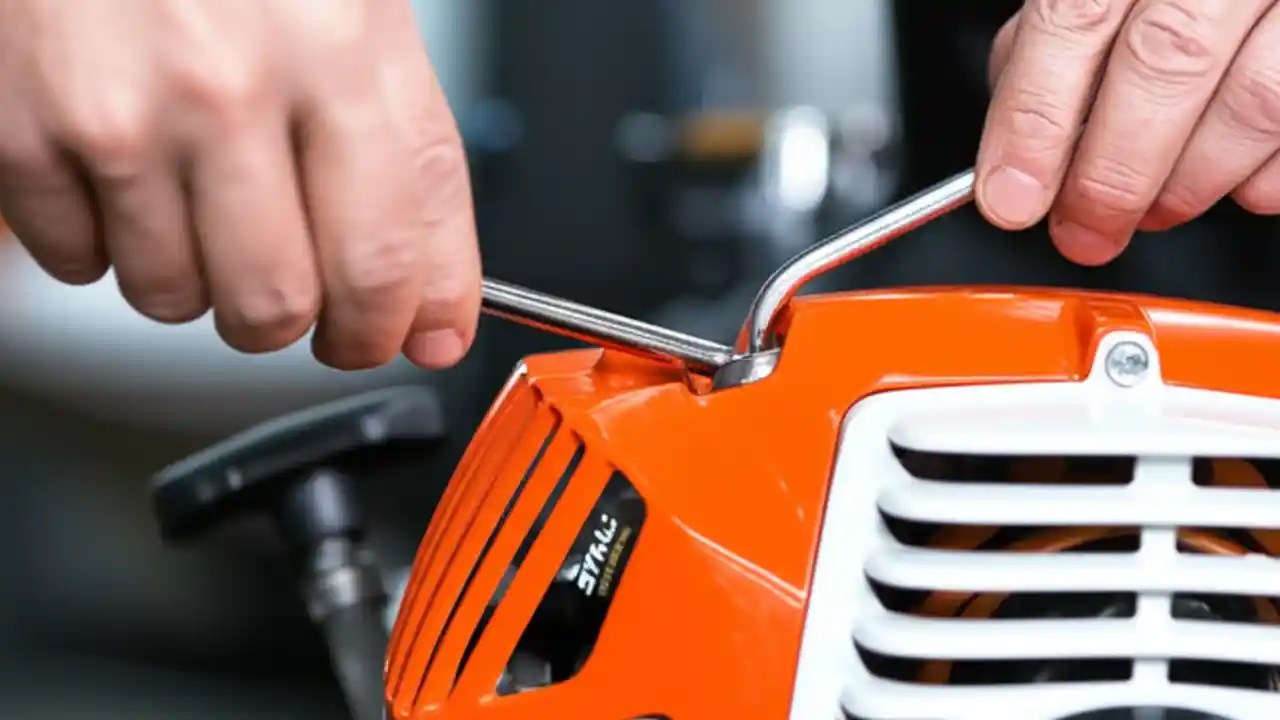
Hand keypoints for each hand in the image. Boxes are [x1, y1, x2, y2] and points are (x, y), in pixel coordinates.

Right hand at [0, 0, 480, 368]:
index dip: (391, 328)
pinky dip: (108, 243)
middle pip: (277, 307)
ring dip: (198, 278)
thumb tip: (438, 316)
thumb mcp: (366, 21)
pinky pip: (80, 264)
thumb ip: (416, 170)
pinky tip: (129, 174)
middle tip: (292, 288)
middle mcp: (234, 84)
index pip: (387, 260)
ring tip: (201, 198)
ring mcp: (124, 110)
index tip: (389, 339)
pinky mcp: (27, 127)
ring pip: (176, 299)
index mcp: (342, 52)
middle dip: (294, 322)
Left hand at [979, 0, 1279, 264]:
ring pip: (1251, 101)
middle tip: (1083, 231)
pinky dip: (1256, 180)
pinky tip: (1228, 177)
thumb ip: (1052, 55)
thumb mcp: (1098, 0)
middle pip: (1164, 61)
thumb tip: (1016, 157)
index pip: (1076, 19)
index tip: (1011, 199)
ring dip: (1186, 185)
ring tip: (1156, 208)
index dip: (1036, 120)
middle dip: (1110, 175)